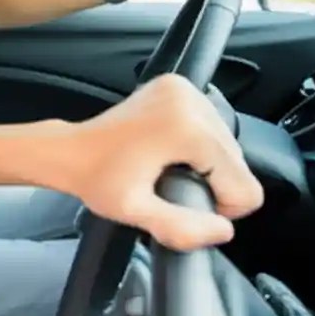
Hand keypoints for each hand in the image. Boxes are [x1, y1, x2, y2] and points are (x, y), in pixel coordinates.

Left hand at [63, 73, 262, 250]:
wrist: (70, 150)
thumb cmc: (97, 180)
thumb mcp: (136, 212)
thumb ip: (183, 227)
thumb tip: (224, 230)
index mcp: (186, 128)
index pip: (244, 183)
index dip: (222, 206)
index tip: (186, 204)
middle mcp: (190, 101)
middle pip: (238, 162)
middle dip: (213, 182)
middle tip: (173, 187)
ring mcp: (184, 88)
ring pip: (227, 144)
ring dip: (207, 163)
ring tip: (169, 169)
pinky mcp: (178, 85)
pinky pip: (211, 125)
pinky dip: (199, 144)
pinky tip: (171, 152)